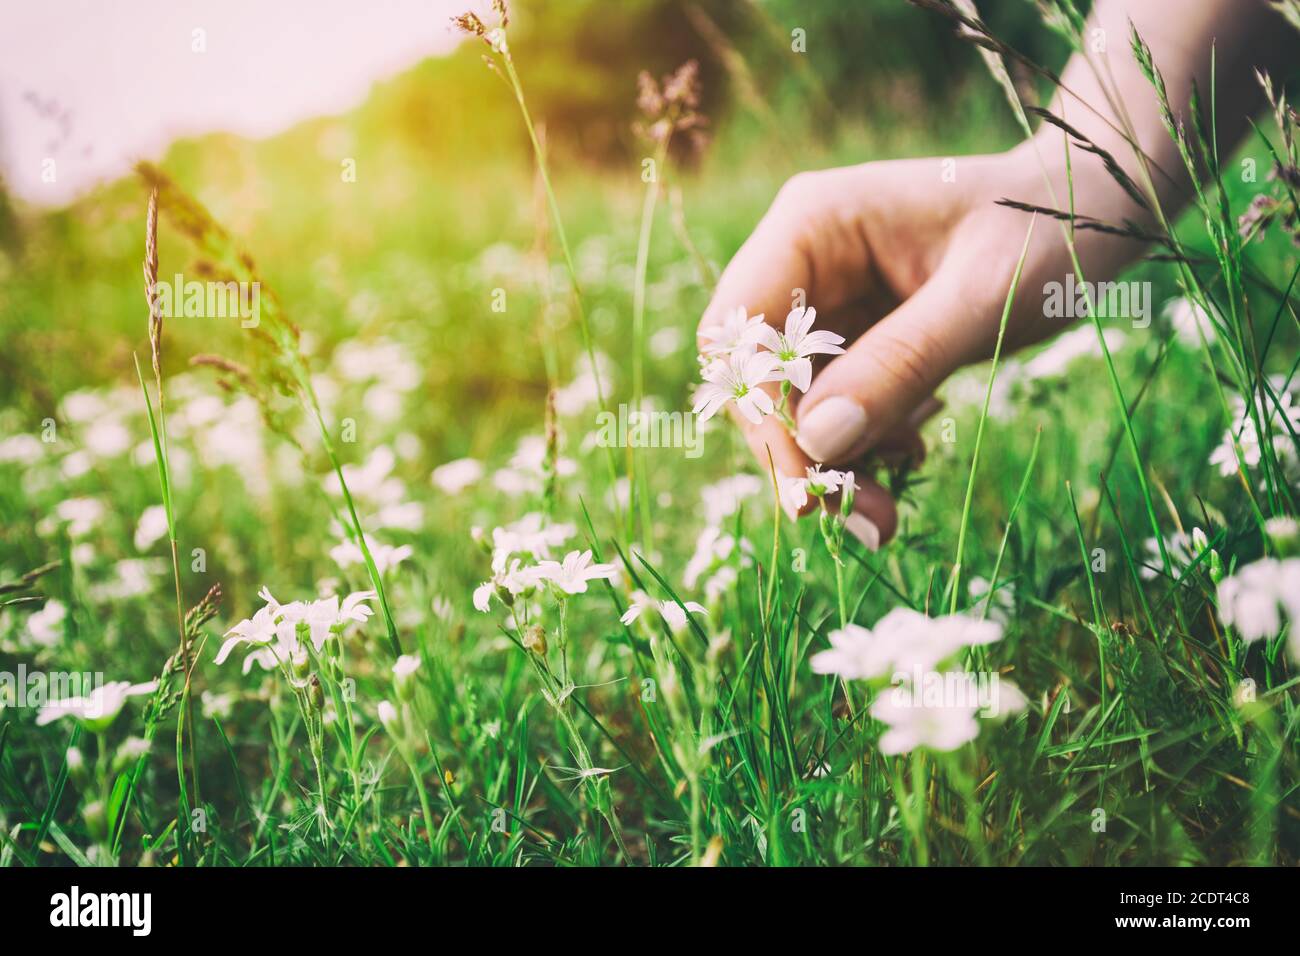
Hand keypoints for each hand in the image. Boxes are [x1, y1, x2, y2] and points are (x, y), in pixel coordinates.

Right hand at [697, 144, 1146, 546]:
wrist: (1098, 216)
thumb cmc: (1051, 229)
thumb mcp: (984, 297)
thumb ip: (902, 363)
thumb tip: (818, 442)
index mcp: (813, 224)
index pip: (741, 327)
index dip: (759, 408)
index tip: (805, 481)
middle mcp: (805, 261)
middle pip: (758, 374)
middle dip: (801, 451)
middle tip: (859, 516)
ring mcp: (828, 302)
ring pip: (793, 404)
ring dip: (833, 463)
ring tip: (889, 508)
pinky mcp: (856, 339)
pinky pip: (832, 409)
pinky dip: (861, 446)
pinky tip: (911, 446)